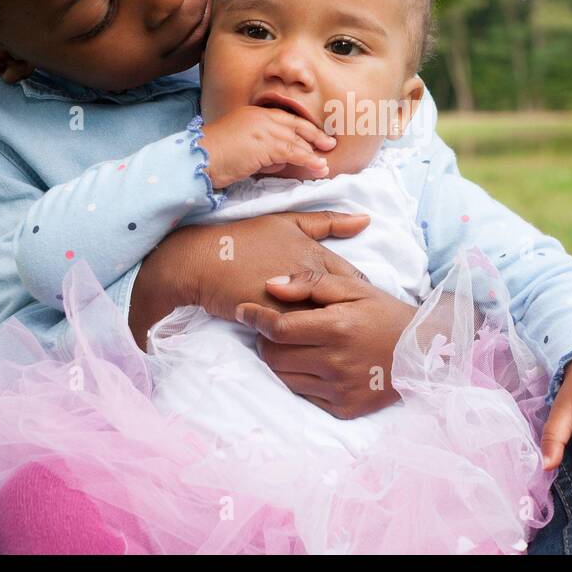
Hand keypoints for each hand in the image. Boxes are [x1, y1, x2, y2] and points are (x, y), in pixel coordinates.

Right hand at [127, 210, 369, 345]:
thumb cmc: (246, 238)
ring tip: (340, 345)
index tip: (363, 308)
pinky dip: (310, 345)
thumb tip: (366, 219)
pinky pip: (300, 339)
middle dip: (353, 319)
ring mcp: (292, 303)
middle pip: (346, 308)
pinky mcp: (273, 322)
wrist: (205, 260)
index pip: (355, 281)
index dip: (361, 297)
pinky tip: (316, 351)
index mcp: (317, 256)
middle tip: (356, 331)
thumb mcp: (288, 222)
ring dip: (334, 334)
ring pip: (325, 326)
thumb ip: (329, 222)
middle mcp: (310, 280)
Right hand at [198, 106, 336, 188]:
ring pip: (297, 140)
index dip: (302, 128)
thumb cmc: (214, 159)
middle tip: (330, 144)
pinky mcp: (266, 144)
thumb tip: (284, 160)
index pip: (284, 119)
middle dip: (315, 135)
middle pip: (295, 125)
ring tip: (325, 165)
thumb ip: (264, 151)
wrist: (198, 160)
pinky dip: (309, 160)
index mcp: (253, 113)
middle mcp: (260, 116)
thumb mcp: (243, 149)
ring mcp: (264, 128)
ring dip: (314, 153)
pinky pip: (294, 152)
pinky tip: (319, 167)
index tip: (315, 136)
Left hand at [233, 270, 417, 419]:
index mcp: (338, 328)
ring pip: (282, 377)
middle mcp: (336, 363)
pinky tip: (314, 365)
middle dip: (266, 339)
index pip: (278, 329)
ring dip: (280, 360)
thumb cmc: (384, 313)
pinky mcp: (343, 409)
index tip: (243, 311)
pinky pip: (302, 395)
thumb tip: (270, 285)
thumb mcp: (354, 287)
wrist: (423, 352)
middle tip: (277, 328)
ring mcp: (339, 390)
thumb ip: (310, 283)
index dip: (254, 318)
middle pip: (273, 356)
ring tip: (295, 345)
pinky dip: (300, 378)